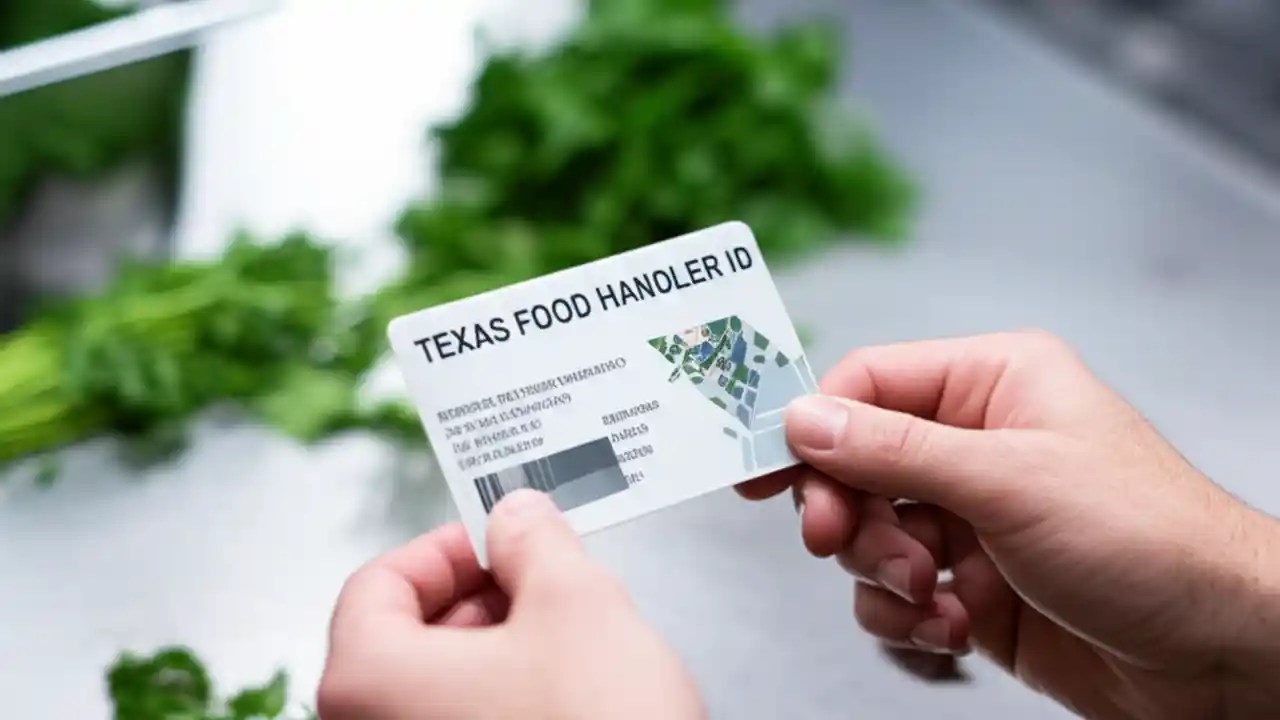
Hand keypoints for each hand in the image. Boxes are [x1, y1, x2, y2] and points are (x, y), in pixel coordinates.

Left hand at [319, 489, 703, 719]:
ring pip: (437, 691)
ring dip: (497, 653)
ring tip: (569, 646)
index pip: (378, 583)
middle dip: (482, 600)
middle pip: (403, 638)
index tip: (500, 540)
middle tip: (545, 583)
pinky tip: (564, 702)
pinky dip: (502, 704)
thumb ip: (537, 544)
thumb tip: (518, 519)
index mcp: (368, 680)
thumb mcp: (578, 606)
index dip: (447, 549)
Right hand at [740, 331, 1279, 718]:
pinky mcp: (969, 585)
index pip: (868, 385)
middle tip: (843, 543)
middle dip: (849, 514)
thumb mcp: (1008, 481)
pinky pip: (894, 592)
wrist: (1219, 654)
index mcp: (993, 385)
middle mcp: (976, 445)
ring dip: (881, 574)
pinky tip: (951, 629)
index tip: (762, 469)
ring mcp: (970, 519)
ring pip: (868, 535)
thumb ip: (893, 449)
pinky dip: (906, 617)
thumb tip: (803, 419)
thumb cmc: (1150, 541)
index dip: (809, 424)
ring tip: (931, 595)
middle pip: (855, 465)